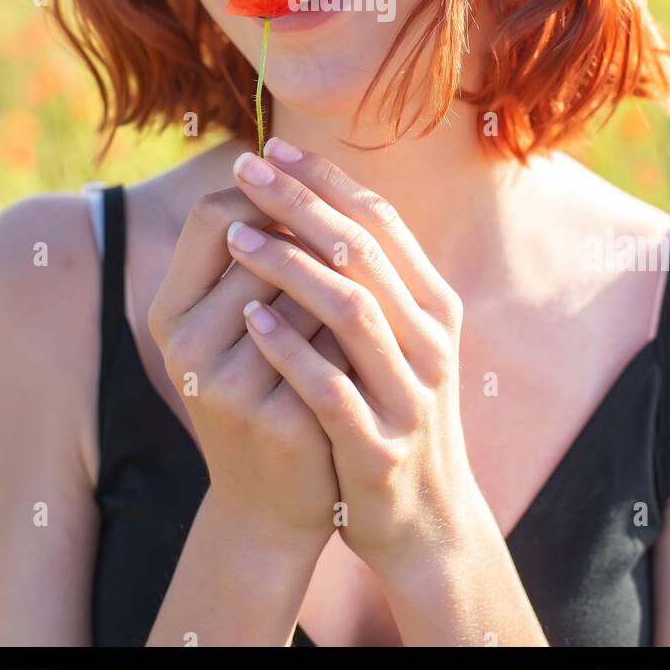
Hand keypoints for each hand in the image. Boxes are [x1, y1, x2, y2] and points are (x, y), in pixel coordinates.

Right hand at [148, 186, 349, 553]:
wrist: (275, 498)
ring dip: (335, 279)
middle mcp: (184, 342)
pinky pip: (326, 342)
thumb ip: (258, 258)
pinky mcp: (271, 415)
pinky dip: (351, 329)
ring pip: (300, 289)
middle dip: (309, 238)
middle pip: (260, 244)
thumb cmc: (268, 388)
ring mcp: (224, 381)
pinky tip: (369, 336)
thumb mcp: (243, 321)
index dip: (263, 195)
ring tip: (357, 293)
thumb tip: (298, 171)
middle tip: (343, 247)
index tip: (305, 195)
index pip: (210, 215)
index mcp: (169, 310)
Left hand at [226, 140, 486, 577]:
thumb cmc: (393, 412)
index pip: (381, 221)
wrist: (426, 520)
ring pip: (352, 311)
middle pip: (364, 252)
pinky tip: (249, 320)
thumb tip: (318, 203)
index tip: (274, 148)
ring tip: (236, 237)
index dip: (326, 180)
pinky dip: (290, 349)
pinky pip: (331, 388)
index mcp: (433, 305)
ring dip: (290, 267)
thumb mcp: (397, 340)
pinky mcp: (379, 444)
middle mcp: (429, 339)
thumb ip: (371, 280)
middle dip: (300, 204)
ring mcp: (408, 392)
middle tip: (247, 168)